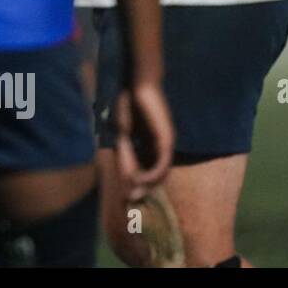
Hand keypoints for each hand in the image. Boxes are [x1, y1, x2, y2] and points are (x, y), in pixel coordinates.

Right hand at [114, 80, 174, 200]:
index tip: (126, 196)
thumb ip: (123, 149)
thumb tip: (121, 169)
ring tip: (134, 191)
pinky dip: (153, 174)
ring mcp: (164, 144)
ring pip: (159, 172)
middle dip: (143, 189)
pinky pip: (162, 163)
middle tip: (130, 200)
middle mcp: (160, 147)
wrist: (140, 86)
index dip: (137, 184)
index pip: (146, 170)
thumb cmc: (129, 104)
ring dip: (147, 184)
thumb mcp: (122, 132)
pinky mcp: (165, 139)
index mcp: (149, 145)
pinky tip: (142, 179)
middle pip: (155, 175)